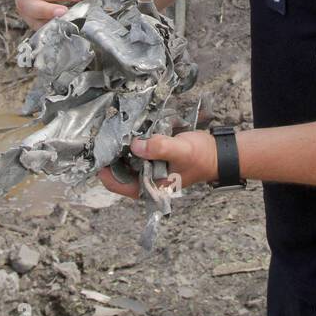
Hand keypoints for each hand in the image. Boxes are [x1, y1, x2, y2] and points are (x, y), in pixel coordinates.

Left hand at [98, 130, 218, 197]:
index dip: (103, 168)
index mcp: (148, 187)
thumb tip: (135, 145)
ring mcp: (146, 170)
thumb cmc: (200, 157)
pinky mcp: (150, 158)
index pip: (114, 183)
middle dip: (109, 153)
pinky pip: (132, 151)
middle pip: (115, 170)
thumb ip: (159, 148)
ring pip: (122, 159)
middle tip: (103, 133)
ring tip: (112, 128)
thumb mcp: (180, 150)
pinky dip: (128, 141)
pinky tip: (127, 129)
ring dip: (118, 146)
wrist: (216, 154)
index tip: (98, 149)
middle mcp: (144, 181)